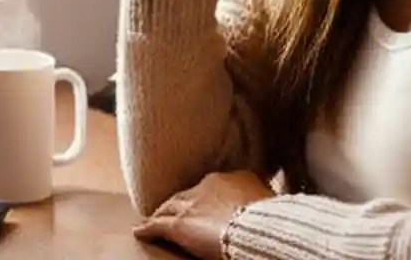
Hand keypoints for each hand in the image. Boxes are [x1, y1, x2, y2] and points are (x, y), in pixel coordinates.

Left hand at [132, 171, 274, 258]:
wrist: (257, 228)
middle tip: (173, 210)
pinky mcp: (178, 224)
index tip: (204, 203)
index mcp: (230, 179)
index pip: (211, 187)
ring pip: (169, 207)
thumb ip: (261, 198)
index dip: (204, 196)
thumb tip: (269, 202)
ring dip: (161, 214)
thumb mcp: (270, 201)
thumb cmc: (270, 220)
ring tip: (154, 219)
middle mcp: (206, 186)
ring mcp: (190, 204)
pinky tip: (140, 232)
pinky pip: (156, 225)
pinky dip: (147, 229)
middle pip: (186, 194)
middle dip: (179, 203)